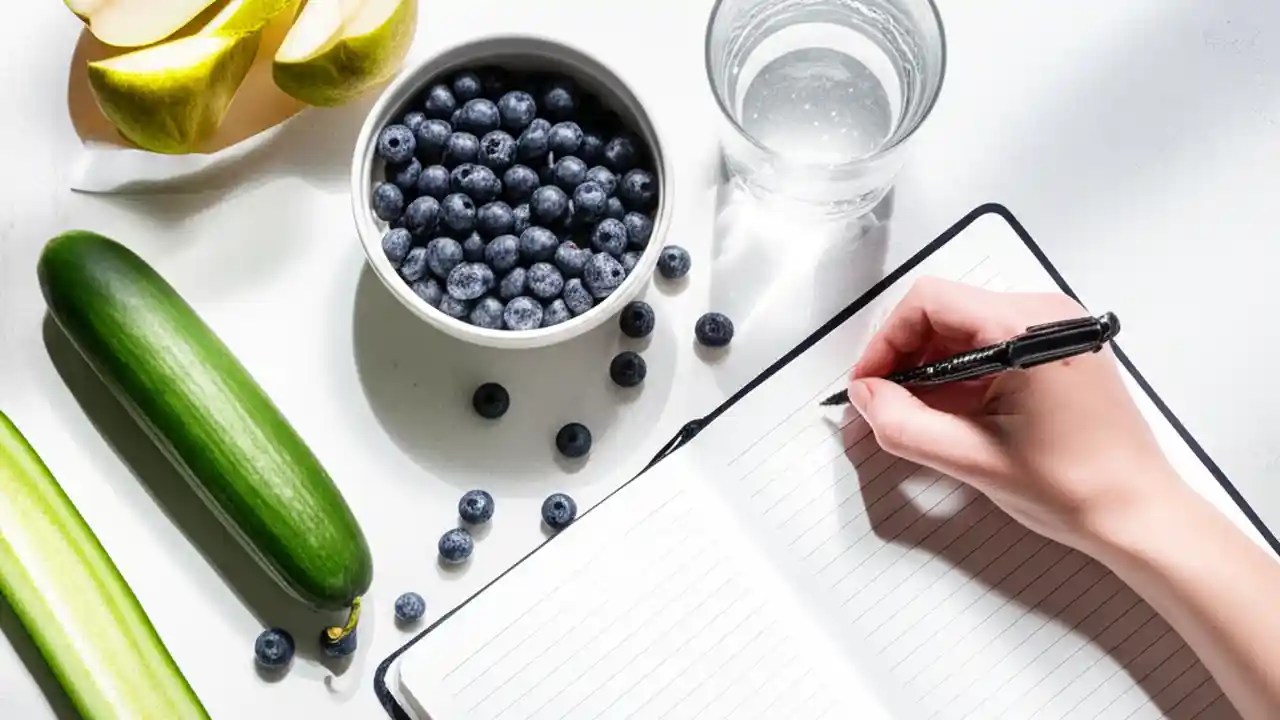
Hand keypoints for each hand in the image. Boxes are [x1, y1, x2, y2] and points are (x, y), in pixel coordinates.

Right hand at [848, 277, 1182, 552]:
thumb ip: (904, 424)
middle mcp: (1044, 316)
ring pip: (962, 330)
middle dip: (903, 356)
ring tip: (912, 415)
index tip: (868, 384)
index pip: (929, 302)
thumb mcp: (973, 459)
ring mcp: (1053, 332)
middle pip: (944, 312)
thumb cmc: (1078, 487)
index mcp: (1028, 329)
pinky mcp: (1055, 353)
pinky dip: (957, 375)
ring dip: (927, 368)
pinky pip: (988, 347)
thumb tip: (865, 396)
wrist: (1138, 516)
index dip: (885, 342)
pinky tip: (947, 414)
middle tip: (881, 403)